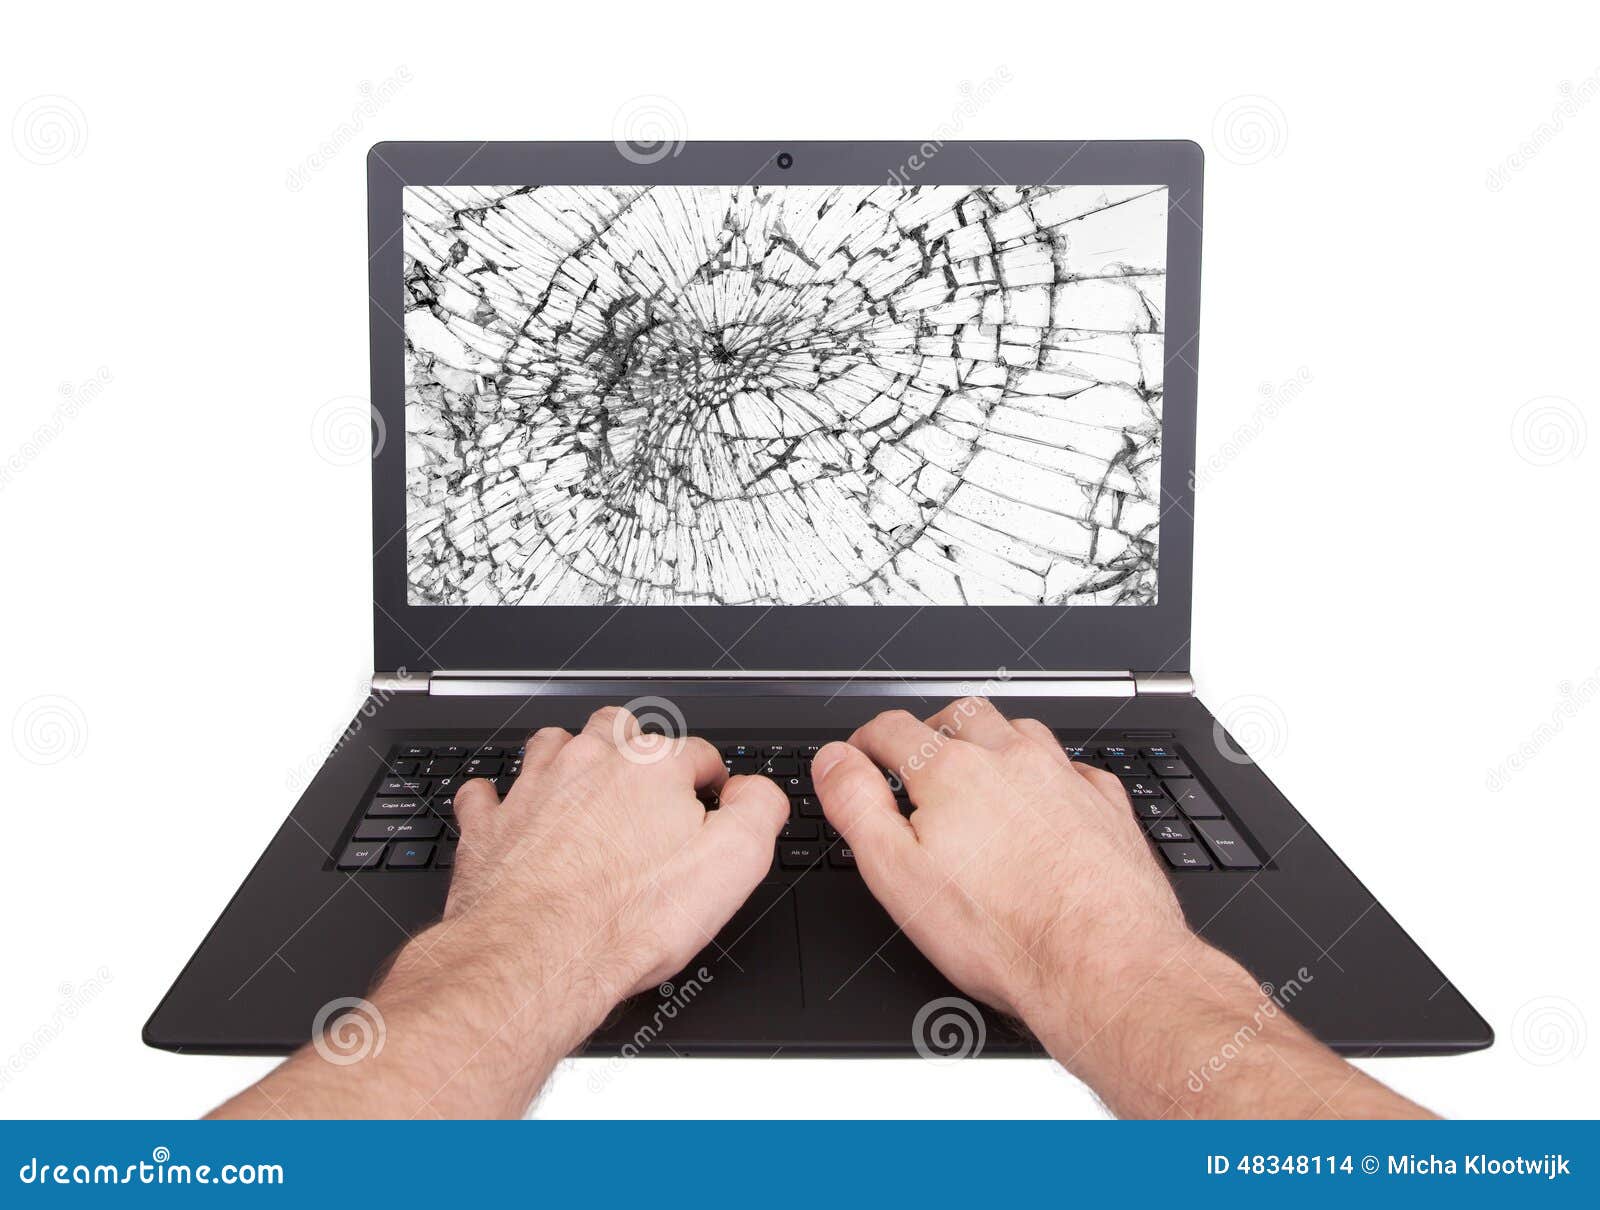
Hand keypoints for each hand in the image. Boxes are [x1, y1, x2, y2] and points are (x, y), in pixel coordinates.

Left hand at [440, 706, 789, 1020]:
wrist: (540, 953)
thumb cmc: (629, 917)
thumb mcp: (735, 863)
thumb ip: (759, 810)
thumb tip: (758, 791)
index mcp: (652, 767)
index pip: (696, 751)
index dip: (711, 778)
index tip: (711, 801)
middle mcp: (590, 764)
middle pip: (618, 729)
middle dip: (636, 747)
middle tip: (647, 784)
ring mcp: (533, 790)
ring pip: (552, 745)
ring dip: (568, 758)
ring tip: (582, 787)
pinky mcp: (489, 825)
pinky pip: (486, 793)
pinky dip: (497, 799)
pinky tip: (507, 812)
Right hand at [812, 698, 1199, 1033]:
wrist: (1104, 965)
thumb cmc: (1005, 933)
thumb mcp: (897, 874)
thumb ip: (857, 806)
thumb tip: (833, 761)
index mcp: (953, 773)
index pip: (894, 729)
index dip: (865, 740)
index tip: (858, 755)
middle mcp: (1012, 762)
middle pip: (962, 714)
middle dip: (931, 727)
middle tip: (916, 754)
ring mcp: (1064, 780)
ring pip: (1021, 730)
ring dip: (991, 739)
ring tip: (978, 768)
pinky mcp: (1106, 806)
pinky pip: (1073, 766)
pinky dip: (1049, 772)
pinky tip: (1045, 796)